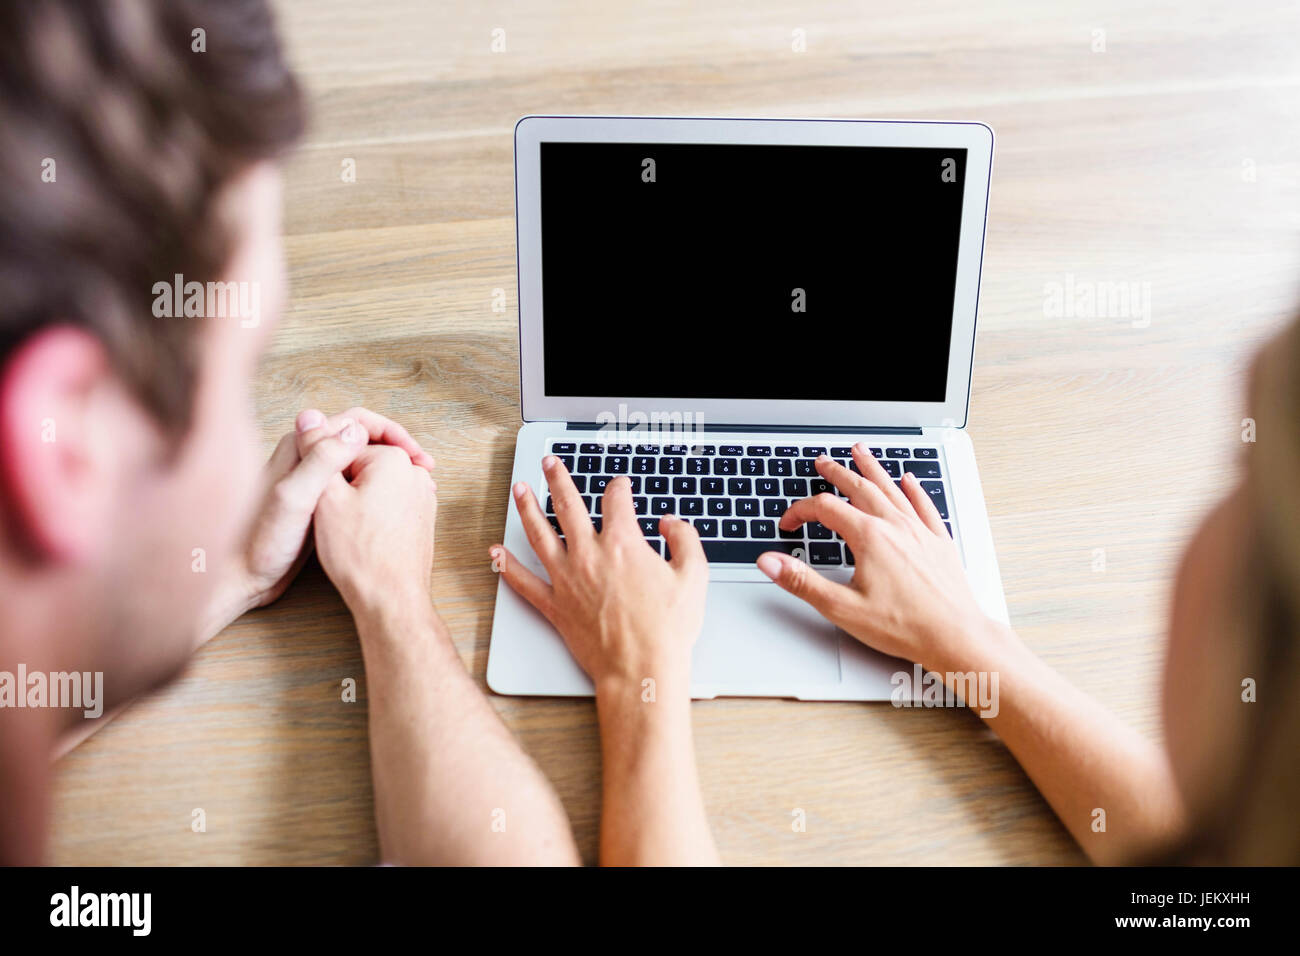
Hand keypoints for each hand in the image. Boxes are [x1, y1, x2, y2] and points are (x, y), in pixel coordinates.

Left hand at [203, 408, 434, 641]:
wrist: (239, 577)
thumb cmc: (258, 542)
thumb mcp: (294, 498)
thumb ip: (321, 461)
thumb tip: (357, 430)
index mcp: (299, 446)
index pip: (356, 420)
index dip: (392, 433)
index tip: (416, 455)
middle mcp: (305, 456)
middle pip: (362, 438)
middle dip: (397, 449)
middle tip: (424, 470)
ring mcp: (312, 479)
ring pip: (361, 460)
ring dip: (390, 467)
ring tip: (416, 485)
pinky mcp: (317, 502)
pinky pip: (355, 483)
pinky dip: (378, 487)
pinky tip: (393, 504)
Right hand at [310, 441, 437, 618]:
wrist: (390, 598)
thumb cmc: (360, 554)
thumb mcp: (325, 497)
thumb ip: (317, 450)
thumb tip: (309, 417)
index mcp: (394, 459)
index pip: (344, 448)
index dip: (325, 474)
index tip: (319, 498)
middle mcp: (415, 473)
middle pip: (362, 464)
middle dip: (343, 485)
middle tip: (331, 516)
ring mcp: (423, 496)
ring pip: (374, 485)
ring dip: (356, 501)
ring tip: (347, 530)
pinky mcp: (422, 518)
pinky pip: (388, 504)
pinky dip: (372, 515)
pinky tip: (362, 537)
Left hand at [491, 456, 708, 689]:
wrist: (641, 668)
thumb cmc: (667, 629)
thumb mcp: (694, 576)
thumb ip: (685, 540)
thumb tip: (670, 523)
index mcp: (623, 543)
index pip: (616, 500)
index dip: (619, 487)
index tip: (620, 485)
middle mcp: (589, 555)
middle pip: (567, 504)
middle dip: (557, 478)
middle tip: (549, 463)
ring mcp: (567, 579)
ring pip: (539, 534)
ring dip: (526, 508)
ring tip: (519, 489)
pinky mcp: (554, 606)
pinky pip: (523, 581)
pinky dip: (507, 566)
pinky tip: (496, 553)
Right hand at [757, 443, 995, 671]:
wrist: (955, 637)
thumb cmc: (905, 627)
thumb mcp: (842, 608)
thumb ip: (802, 582)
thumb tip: (770, 562)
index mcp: (869, 538)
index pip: (825, 509)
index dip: (800, 512)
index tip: (789, 523)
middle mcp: (895, 527)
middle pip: (859, 488)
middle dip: (837, 473)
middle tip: (824, 462)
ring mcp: (920, 532)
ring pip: (891, 489)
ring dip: (873, 469)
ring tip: (861, 453)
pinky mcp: (939, 542)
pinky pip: (924, 505)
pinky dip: (914, 490)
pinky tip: (910, 481)